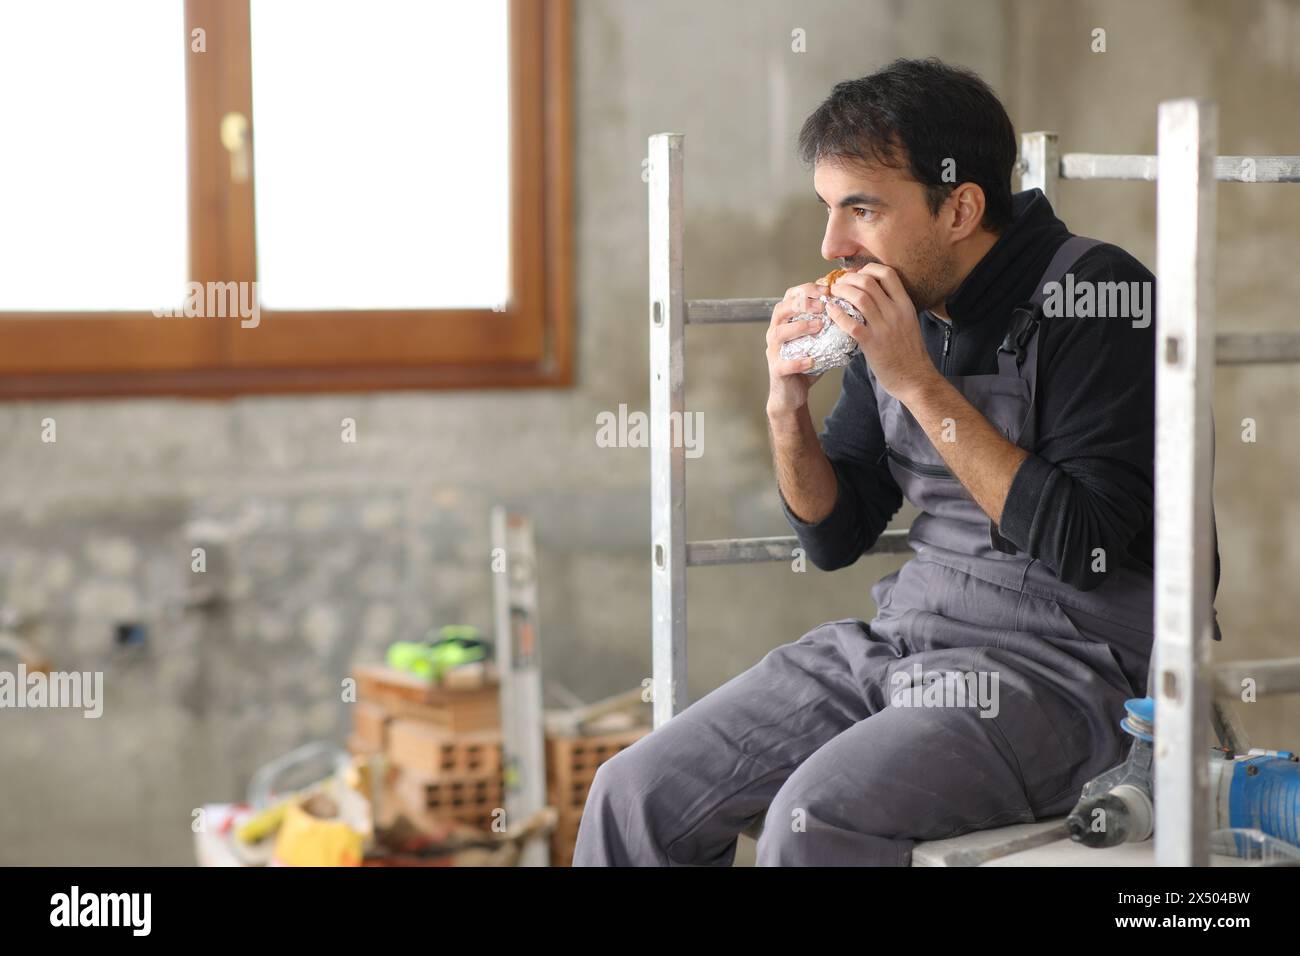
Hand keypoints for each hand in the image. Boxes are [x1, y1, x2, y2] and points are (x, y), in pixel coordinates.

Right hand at [765, 280, 830, 415]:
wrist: (793, 393)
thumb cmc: (807, 362)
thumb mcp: (819, 340)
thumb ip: (830, 325)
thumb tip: (857, 309)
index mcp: (785, 321)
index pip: (790, 296)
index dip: (807, 289)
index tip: (827, 288)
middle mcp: (775, 332)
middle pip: (780, 309)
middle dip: (802, 303)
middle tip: (823, 304)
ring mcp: (774, 351)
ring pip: (778, 334)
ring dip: (799, 327)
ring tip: (819, 326)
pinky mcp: (776, 370)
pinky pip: (783, 364)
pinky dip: (798, 361)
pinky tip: (812, 360)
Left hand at [825, 263, 937, 401]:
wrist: (915, 378)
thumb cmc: (909, 353)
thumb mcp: (908, 322)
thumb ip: (894, 308)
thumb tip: (874, 297)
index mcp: (905, 305)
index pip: (888, 273)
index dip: (868, 269)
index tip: (856, 274)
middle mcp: (895, 312)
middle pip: (868, 282)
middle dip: (849, 279)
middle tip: (838, 283)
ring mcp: (884, 327)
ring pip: (859, 298)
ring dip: (841, 292)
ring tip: (832, 294)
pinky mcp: (871, 343)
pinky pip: (850, 323)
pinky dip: (837, 314)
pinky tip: (830, 311)